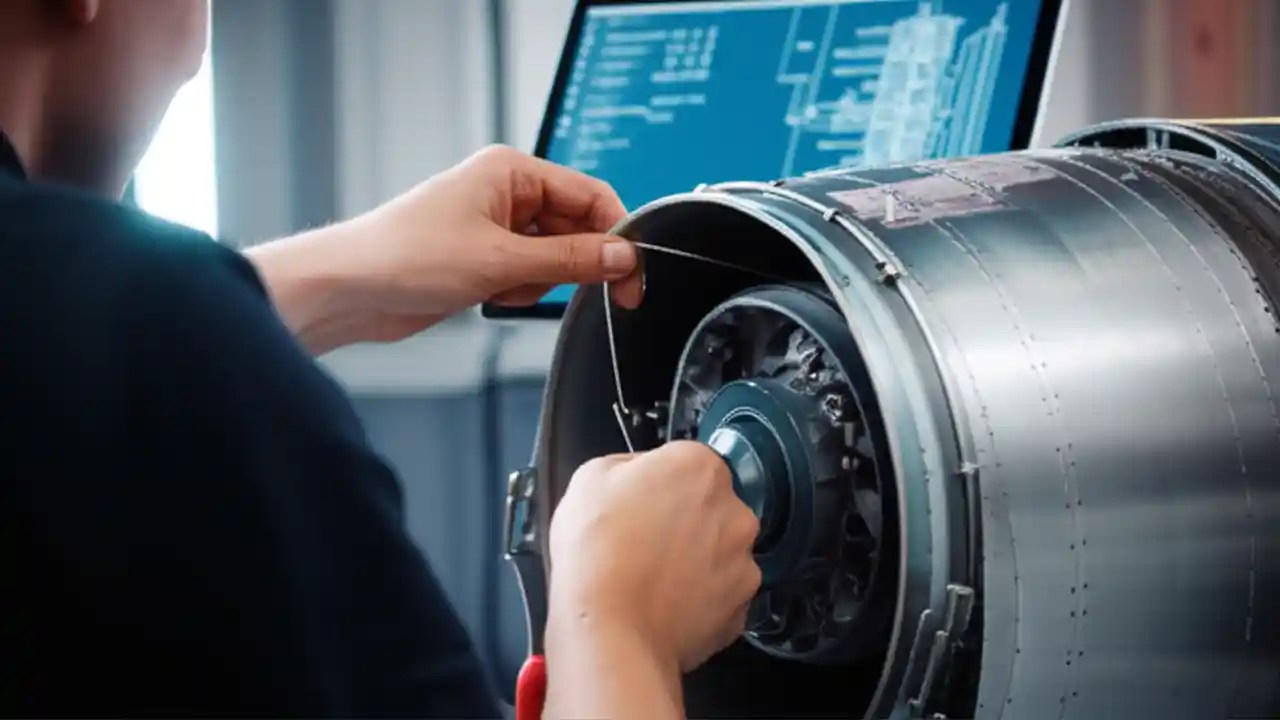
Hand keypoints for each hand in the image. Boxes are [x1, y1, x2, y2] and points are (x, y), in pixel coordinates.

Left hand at [246, 145, 643, 352]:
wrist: (350, 289)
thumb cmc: (406, 256)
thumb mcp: (502, 261)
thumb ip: (571, 259)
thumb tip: (622, 256)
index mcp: (512, 171)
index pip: (591, 195)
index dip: (617, 235)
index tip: (632, 274)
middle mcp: (506, 191)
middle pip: (576, 226)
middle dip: (574, 263)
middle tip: (581, 293)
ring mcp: (495, 224)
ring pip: (554, 254)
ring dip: (542, 279)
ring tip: (504, 287)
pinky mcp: (484, 255)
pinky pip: (529, 272)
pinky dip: (521, 289)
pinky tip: (492, 295)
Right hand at [548, 441, 760, 672]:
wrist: (610, 630)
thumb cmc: (596, 552)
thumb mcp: (589, 478)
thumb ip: (627, 465)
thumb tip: (639, 473)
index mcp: (699, 468)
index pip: (685, 463)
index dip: (657, 483)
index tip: (637, 504)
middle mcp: (734, 510)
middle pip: (709, 506)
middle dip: (683, 520)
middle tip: (642, 542)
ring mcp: (743, 561)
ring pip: (719, 551)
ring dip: (695, 559)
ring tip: (652, 578)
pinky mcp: (741, 606)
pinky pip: (721, 594)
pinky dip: (700, 598)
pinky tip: (666, 603)